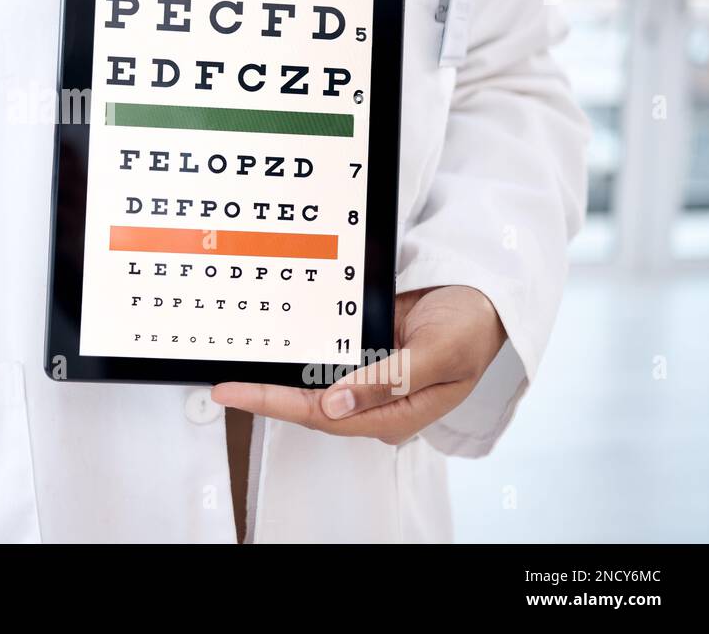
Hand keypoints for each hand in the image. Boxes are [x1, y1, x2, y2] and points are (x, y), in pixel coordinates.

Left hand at [212, 285, 506, 444]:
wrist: (485, 294)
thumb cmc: (471, 327)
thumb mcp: (437, 353)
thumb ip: (387, 381)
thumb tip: (337, 404)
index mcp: (396, 414)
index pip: (322, 415)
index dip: (274, 404)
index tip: (235, 392)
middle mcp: (377, 401)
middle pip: (310, 405)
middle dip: (266, 397)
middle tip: (223, 385)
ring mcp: (369, 377)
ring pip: (313, 383)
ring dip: (278, 377)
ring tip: (236, 371)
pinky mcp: (365, 352)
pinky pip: (324, 357)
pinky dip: (298, 355)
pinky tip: (272, 348)